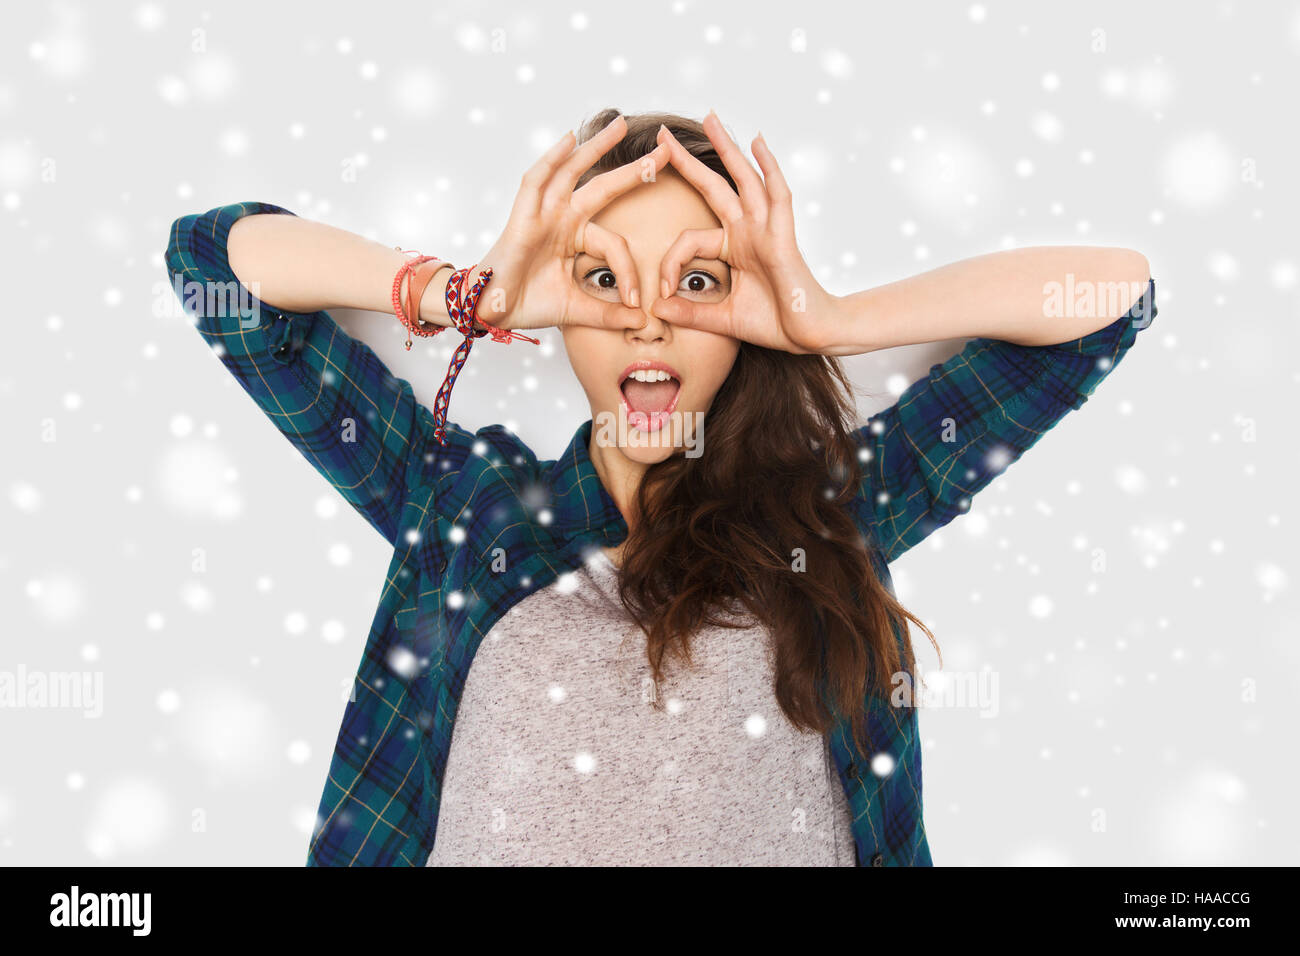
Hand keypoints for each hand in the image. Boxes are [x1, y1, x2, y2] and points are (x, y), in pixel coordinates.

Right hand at [471, 115, 668, 332]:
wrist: (492, 311)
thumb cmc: (528, 303)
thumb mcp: (577, 310)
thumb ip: (607, 314)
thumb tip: (641, 321)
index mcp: (577, 239)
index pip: (616, 245)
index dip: (628, 272)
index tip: (636, 302)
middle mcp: (563, 219)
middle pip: (604, 187)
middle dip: (634, 170)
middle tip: (664, 150)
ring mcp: (544, 213)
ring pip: (573, 172)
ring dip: (596, 148)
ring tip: (620, 125)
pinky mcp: (524, 215)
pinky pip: (536, 181)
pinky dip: (551, 159)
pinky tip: (569, 139)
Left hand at [648, 111, 841, 354]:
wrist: (811, 333)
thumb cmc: (775, 323)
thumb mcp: (722, 319)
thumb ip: (691, 313)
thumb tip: (655, 309)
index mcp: (733, 247)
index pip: (689, 238)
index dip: (670, 262)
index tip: (662, 291)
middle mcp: (748, 230)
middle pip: (714, 186)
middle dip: (688, 161)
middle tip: (662, 136)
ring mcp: (767, 228)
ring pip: (745, 179)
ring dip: (727, 148)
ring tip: (710, 118)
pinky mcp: (783, 235)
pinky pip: (777, 194)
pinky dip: (769, 167)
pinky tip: (759, 142)